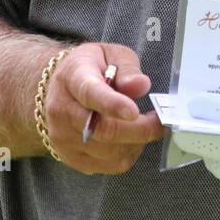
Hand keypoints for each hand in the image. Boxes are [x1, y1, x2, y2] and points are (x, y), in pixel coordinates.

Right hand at [46, 41, 166, 174]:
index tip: (133, 111)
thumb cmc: (91, 68)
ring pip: (110, 152)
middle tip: (159, 122)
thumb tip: (140, 85)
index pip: (90, 93)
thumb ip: (127, 67)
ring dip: (136, 143)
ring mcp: (63, 138)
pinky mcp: (70, 158)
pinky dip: (128, 155)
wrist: (60, 87)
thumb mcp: (111, 54)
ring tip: (144, 127)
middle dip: (139, 130)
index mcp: (73, 78)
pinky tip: (131, 140)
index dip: (112, 104)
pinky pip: (109, 166)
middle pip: (103, 130)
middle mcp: (62, 110)